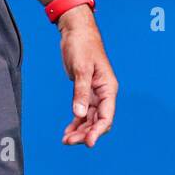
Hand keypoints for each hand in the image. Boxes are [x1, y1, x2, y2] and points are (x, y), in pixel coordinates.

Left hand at [59, 9, 117, 146]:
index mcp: (108, 88)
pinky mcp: (84, 92)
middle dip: (86, 133)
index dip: (98, 131)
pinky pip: (83, 112)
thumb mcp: (81, 69)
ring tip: (66, 140)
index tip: (88, 143)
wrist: (76, 31)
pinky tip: (67, 131)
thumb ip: (81, 92)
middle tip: (69, 141)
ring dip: (80, 131)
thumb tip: (80, 114)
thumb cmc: (83, 45)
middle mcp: (103, 93)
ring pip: (90, 119)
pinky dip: (76, 122)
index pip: (107, 116)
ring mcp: (94, 93)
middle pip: (98, 121)